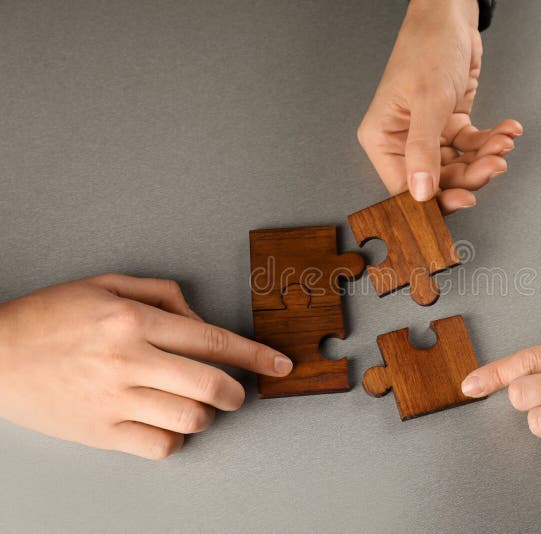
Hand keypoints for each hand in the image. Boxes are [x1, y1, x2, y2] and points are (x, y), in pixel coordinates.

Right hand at [0, 274, 291, 459]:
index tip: (280, 364)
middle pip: (210, 384)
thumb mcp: (107, 285)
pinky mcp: (100, 432)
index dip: (255, 354)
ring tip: (196, 404)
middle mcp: (129, 360)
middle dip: (238, 392)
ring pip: (190, 418)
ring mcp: (114, 400)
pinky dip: (173, 439)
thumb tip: (201, 318)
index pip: (213, 340)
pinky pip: (159, 446)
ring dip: (206, 415)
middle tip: (239, 392)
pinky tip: (165, 423)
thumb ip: (163, 295)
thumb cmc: (50, 317)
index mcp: (133, 321)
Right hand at [358, 0, 522, 212]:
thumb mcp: (427, 100)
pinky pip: (472, 145)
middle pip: (437, 180)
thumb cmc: (427, 46)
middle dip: (470, 175)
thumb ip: (423, 150)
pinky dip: (491, 141)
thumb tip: (420, 191)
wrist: (450, 14)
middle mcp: (403, 141)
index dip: (435, 199)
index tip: (464, 199)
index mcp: (383, 138)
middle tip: (494, 166)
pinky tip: (505, 131)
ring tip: (502, 143)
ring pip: (459, 165)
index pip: (405, 187)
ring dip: (485, 157)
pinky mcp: (450, 124)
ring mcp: (428, 134)